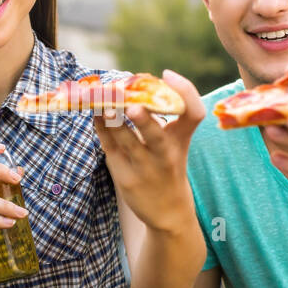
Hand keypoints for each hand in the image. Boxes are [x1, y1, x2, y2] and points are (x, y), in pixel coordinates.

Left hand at [93, 70, 204, 232]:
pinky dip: (101, 130)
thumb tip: (130, 86)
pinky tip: (94, 115)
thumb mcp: (177, 143)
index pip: (193, 113)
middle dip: (143, 120)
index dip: (185, 90)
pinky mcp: (126, 178)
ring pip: (126, 141)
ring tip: (100, 104)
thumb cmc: (170, 168)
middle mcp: (166, 155)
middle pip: (157, 135)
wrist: (169, 213)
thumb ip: (161, 118)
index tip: (166, 74)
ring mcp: (145, 169)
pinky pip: (110, 149)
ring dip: (111, 121)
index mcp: (182, 140)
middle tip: (133, 104)